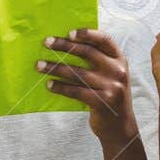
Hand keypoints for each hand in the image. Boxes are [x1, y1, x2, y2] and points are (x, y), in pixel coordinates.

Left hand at [38, 28, 138, 145]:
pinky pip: (76, 91)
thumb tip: (68, 44)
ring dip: (55, 68)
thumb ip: (99, 61)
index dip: (87, 34)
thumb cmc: (109, 95)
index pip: (105, 40)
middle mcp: (118, 71)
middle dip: (64, 46)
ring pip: (77, 73)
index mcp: (120, 60)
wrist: (120, 126)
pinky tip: (49, 85)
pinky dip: (61, 87)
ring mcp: (111, 87)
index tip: (69, 32)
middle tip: (46, 43)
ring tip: (39, 65)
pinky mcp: (102, 101)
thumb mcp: (112, 75)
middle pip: (87, 52)